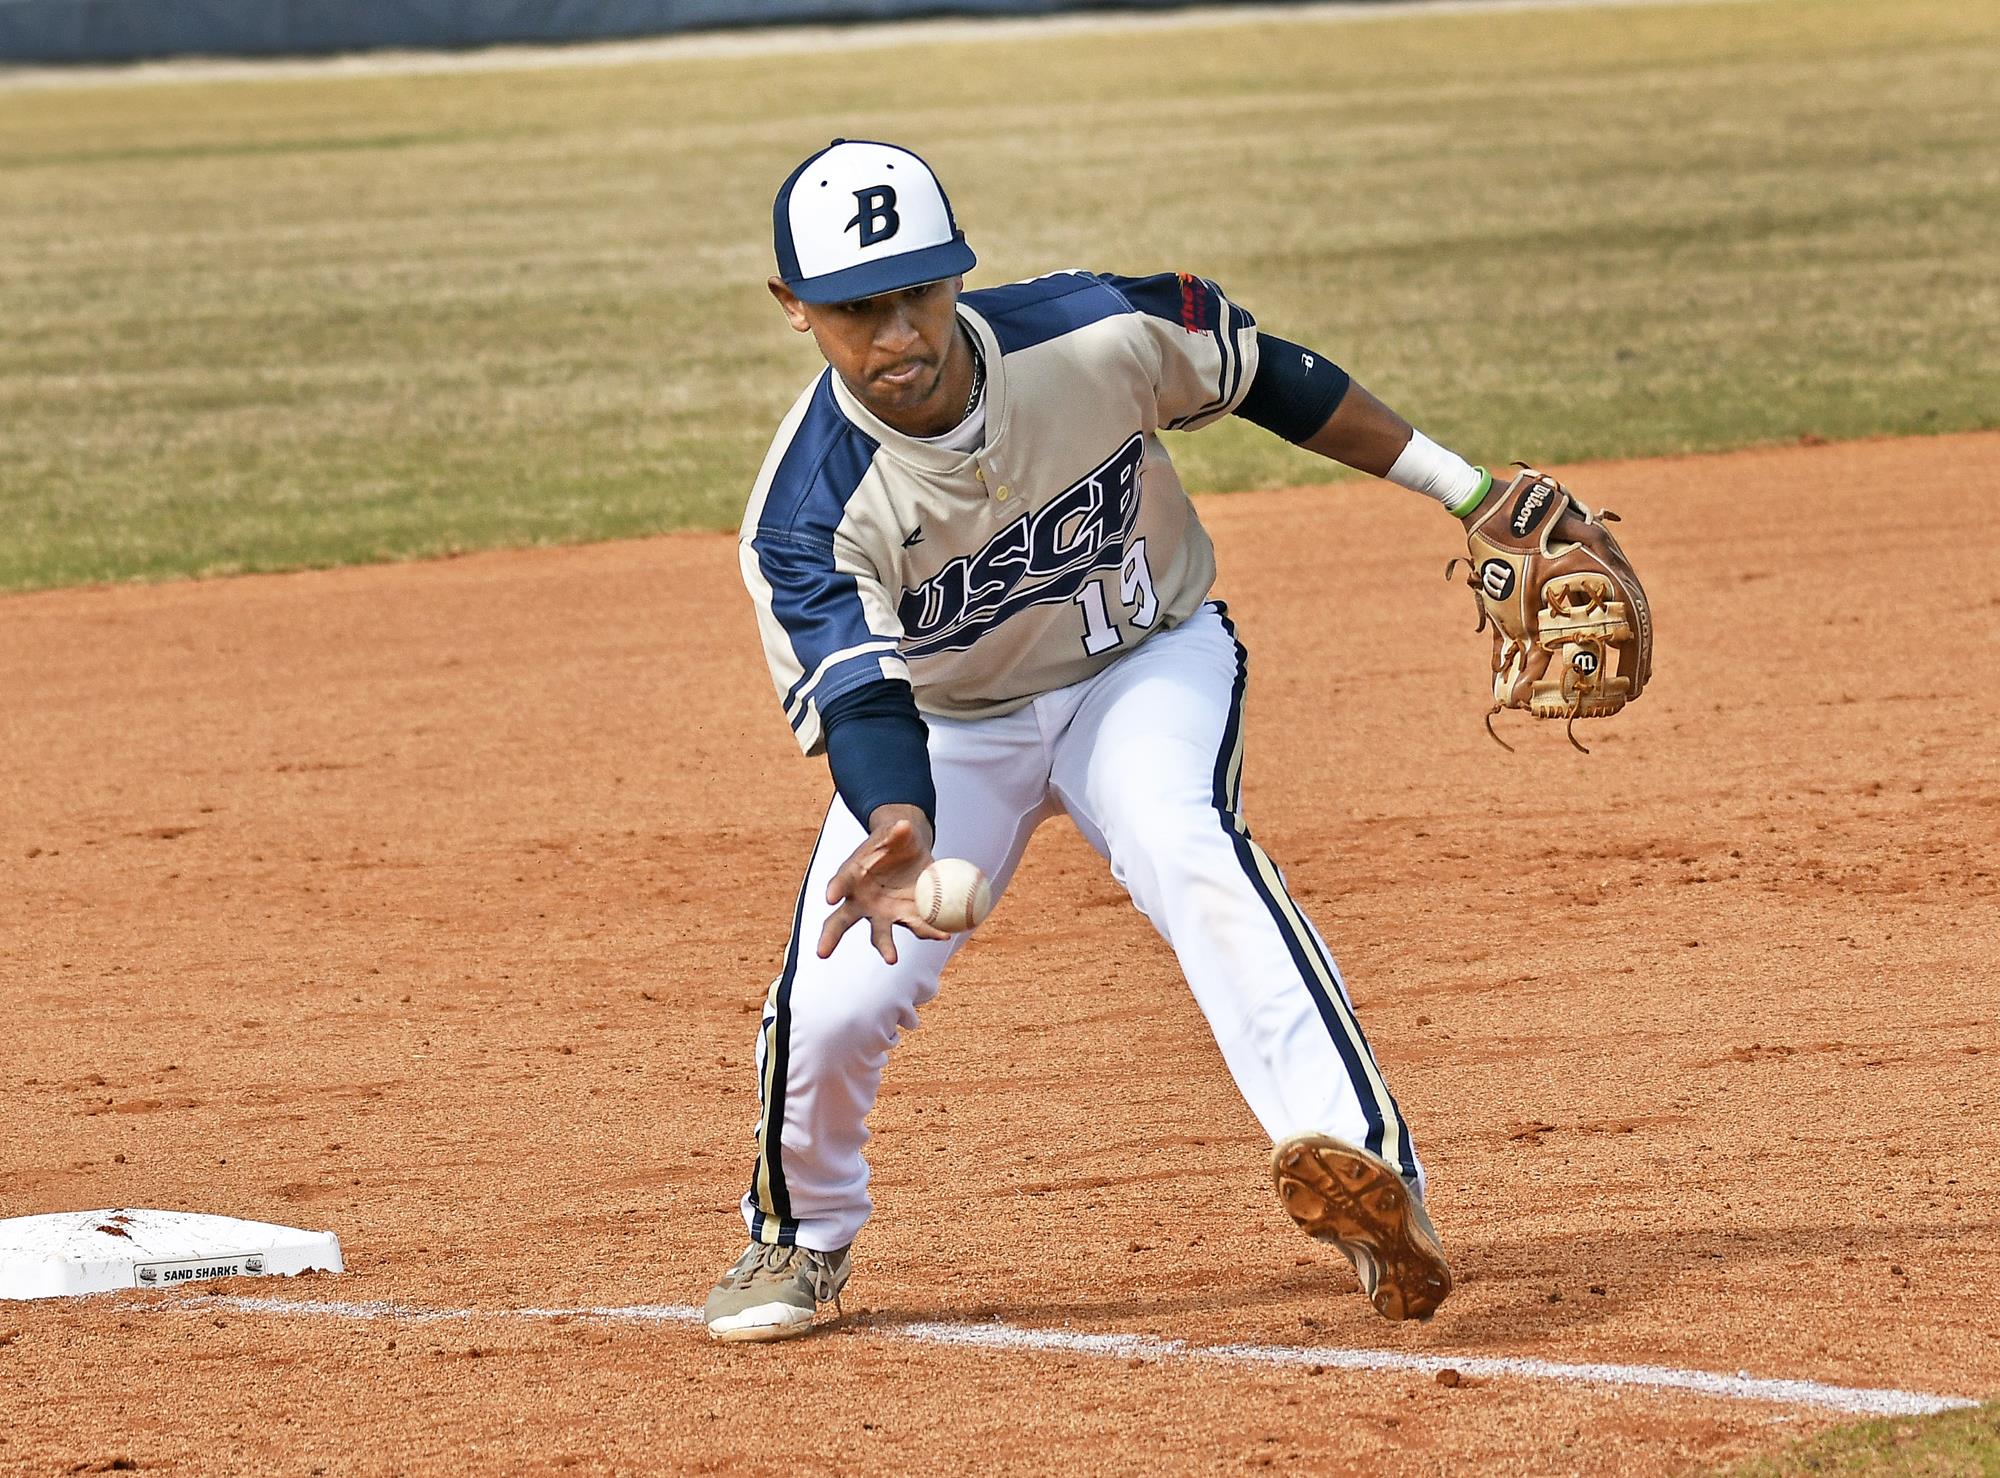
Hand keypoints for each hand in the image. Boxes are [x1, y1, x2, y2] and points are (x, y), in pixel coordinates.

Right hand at [817, 810, 951, 963]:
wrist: (912, 851)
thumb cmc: (893, 841)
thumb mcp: (895, 831)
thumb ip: (897, 831)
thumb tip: (903, 826)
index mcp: (851, 877)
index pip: (840, 882)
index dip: (834, 889)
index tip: (830, 897)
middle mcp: (862, 902)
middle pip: (841, 922)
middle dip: (831, 938)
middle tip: (822, 952)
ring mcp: (883, 914)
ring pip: (880, 935)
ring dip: (885, 948)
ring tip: (891, 959)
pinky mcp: (908, 917)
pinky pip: (917, 927)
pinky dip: (930, 931)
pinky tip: (944, 934)